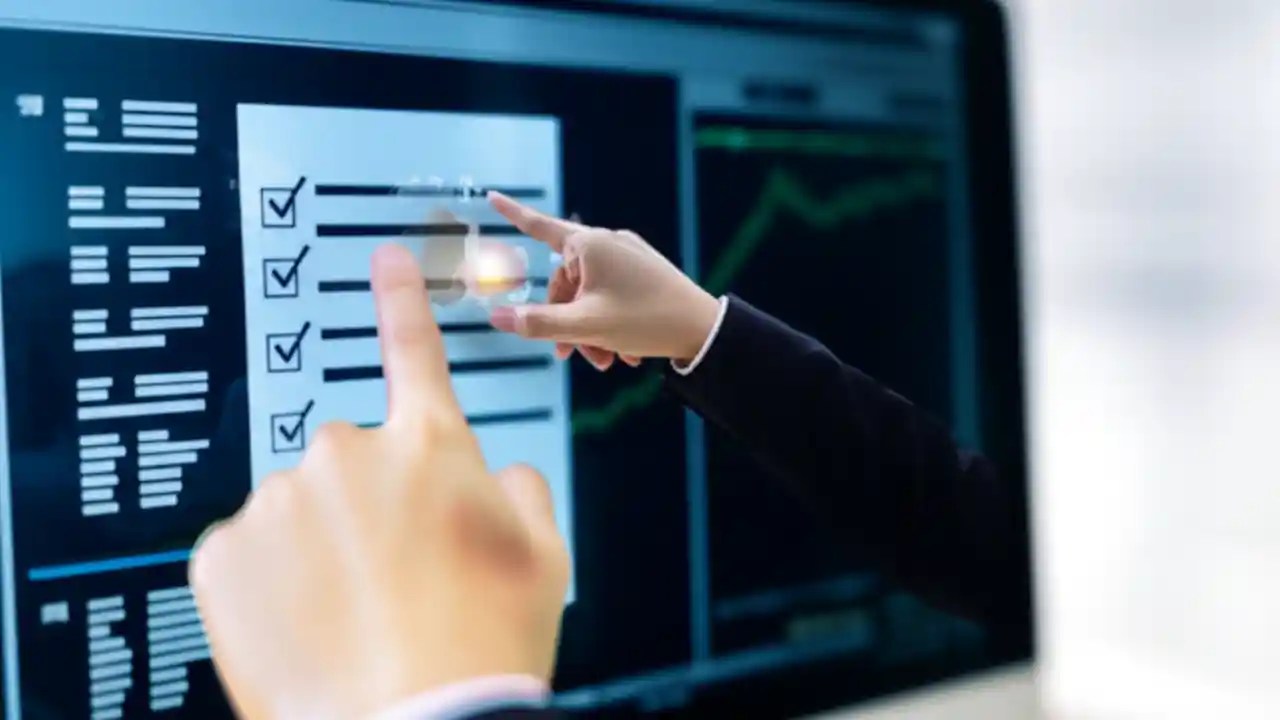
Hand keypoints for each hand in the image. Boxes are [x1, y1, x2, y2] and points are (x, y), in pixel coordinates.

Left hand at [190, 245, 570, 718]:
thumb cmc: (486, 642)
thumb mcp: (545, 554)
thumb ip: (522, 487)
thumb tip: (497, 473)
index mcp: (430, 446)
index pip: (415, 350)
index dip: (401, 299)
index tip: (384, 257)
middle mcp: (349, 454)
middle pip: (353, 457)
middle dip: (369, 499)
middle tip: (397, 569)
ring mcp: (280, 502)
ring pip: (299, 507)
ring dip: (320, 543)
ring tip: (355, 608)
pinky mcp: (223, 555)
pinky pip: (248, 552)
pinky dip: (272, 582)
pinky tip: (310, 622)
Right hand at [487, 192, 719, 369]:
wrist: (704, 330)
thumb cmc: (646, 322)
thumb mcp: (587, 326)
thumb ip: (538, 323)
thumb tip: (496, 317)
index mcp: (591, 244)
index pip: (540, 227)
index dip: (513, 215)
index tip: (492, 197)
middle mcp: (608, 242)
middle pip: (566, 282)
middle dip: (567, 321)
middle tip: (571, 357)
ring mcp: (628, 256)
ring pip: (590, 294)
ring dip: (590, 329)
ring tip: (608, 362)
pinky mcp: (644, 271)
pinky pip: (612, 294)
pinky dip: (610, 322)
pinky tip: (625, 353)